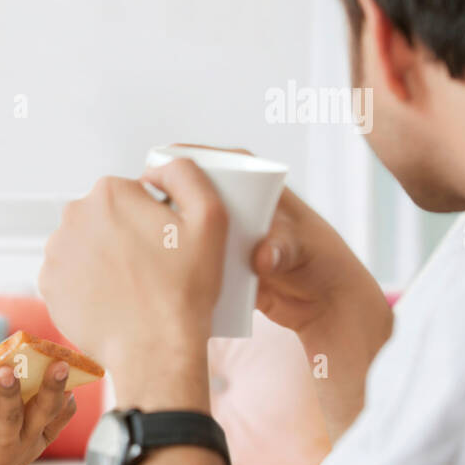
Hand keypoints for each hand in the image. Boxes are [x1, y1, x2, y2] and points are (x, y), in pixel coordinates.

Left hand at [0, 362, 76, 464]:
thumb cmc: (6, 456)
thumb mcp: (34, 443)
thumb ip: (53, 419)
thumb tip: (73, 393)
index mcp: (27, 436)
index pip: (44, 410)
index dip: (53, 389)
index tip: (59, 364)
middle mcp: (4, 447)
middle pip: (9, 419)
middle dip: (8, 395)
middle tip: (6, 370)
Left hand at [38, 158, 227, 410]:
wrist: (153, 349)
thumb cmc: (183, 290)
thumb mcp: (211, 218)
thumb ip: (186, 174)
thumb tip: (156, 169)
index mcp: (110, 193)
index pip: (131, 194)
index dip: (153, 218)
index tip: (165, 244)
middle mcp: (74, 215)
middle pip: (105, 217)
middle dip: (124, 236)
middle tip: (150, 268)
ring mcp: (56, 251)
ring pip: (86, 245)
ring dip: (104, 259)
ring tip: (131, 287)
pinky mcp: (48, 284)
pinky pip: (70, 275)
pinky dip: (88, 284)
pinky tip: (111, 300)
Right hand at [165, 144, 391, 439]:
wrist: (325, 304)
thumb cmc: (322, 263)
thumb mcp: (302, 250)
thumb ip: (283, 248)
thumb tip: (262, 255)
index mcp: (252, 182)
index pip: (206, 160)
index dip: (176, 165)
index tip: (153, 177)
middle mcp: (232, 203)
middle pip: (185, 192)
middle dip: (161, 202)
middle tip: (139, 217)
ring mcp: (222, 232)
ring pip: (182, 225)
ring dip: (164, 235)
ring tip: (141, 246)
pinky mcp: (216, 260)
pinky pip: (190, 256)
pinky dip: (174, 261)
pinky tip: (153, 270)